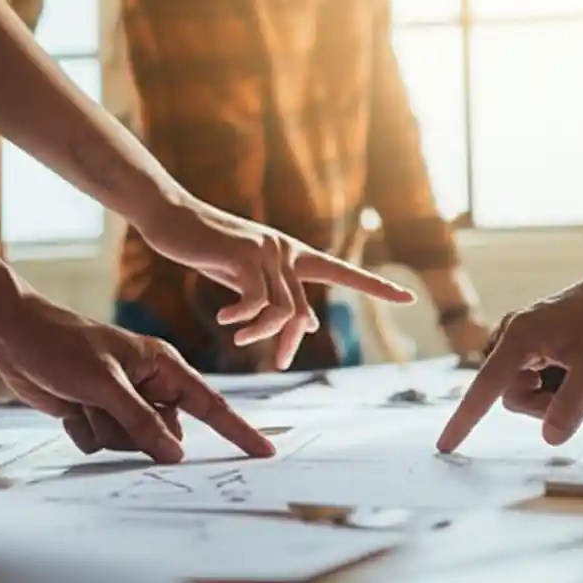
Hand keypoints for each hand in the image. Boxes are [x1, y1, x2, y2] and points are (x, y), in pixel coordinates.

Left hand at [0, 296, 274, 462]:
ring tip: (81, 398)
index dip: (238, 430)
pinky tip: (67, 406)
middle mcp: (148, 385)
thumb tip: (176, 454)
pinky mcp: (97, 413)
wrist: (14, 337)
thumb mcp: (106, 384)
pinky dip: (82, 431)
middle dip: (133, 430)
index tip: (265, 451)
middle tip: (104, 402)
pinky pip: (101, 445)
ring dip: (102, 428)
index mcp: (163, 366)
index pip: (210, 404)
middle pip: (163, 434)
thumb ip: (142, 421)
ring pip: (129, 444)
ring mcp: (122, 401)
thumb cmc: (63, 346)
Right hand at [138, 198, 413, 369]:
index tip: (408, 297)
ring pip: (282, 310)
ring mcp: (268, 250)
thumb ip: (278, 295)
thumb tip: (310, 324)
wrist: (173, 218)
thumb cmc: (209, 248)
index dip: (376, 286)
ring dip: (261, 333)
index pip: (344, 272)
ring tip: (238, 338)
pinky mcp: (245, 255)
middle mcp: (288, 250)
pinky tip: (225, 321)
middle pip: (301, 312)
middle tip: (279, 364)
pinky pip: (257, 302)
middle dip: (288, 343)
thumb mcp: (249, 276)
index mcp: (294, 255)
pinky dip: (243, 319)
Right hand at [437, 267, 582, 451]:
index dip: (464, 420)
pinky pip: (542, 380)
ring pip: (530, 391)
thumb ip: (571, 404)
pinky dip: (565, 389)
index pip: (484, 388)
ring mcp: (531, 339)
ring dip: (561, 399)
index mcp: (519, 337)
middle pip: (513, 396)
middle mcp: (517, 336)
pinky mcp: (545, 342)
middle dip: (549, 407)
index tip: (444, 446)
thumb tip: (549, 438)